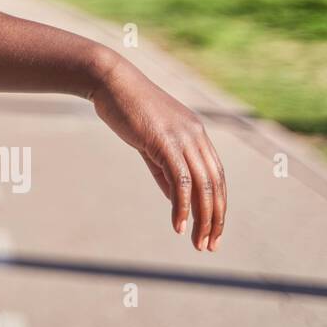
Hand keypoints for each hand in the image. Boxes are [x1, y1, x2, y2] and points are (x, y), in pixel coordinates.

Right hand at [90, 57, 227, 250]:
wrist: (109, 80)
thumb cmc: (125, 107)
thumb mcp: (148, 140)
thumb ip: (164, 167)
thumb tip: (176, 197)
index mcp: (196, 134)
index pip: (216, 176)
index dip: (218, 205)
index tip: (213, 230)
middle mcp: (196, 136)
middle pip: (215, 185)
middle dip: (216, 218)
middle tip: (210, 245)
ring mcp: (183, 138)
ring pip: (202, 186)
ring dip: (203, 219)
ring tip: (199, 243)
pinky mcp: (165, 142)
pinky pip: (180, 181)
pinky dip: (182, 207)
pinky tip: (178, 225)